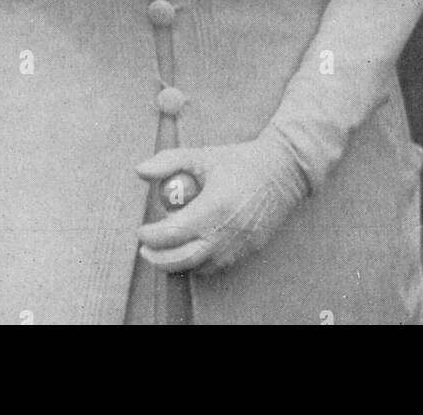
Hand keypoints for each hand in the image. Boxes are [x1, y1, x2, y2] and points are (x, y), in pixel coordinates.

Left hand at [134, 130, 307, 274]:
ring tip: (168, 244)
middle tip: (145, 249)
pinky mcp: (248, 251)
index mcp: (216, 205)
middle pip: (184, 259)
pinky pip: (217, 264)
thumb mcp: (202, 155)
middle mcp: (229, 231)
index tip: (140, 230)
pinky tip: (195, 242)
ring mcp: (240, 245)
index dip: (153, 235)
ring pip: (200, 266)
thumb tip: (140, 171)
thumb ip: (169, 161)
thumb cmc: (238, 161)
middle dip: (159, 258)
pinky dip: (201, 259)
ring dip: (179, 261)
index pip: (175, 232)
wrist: (283, 171)